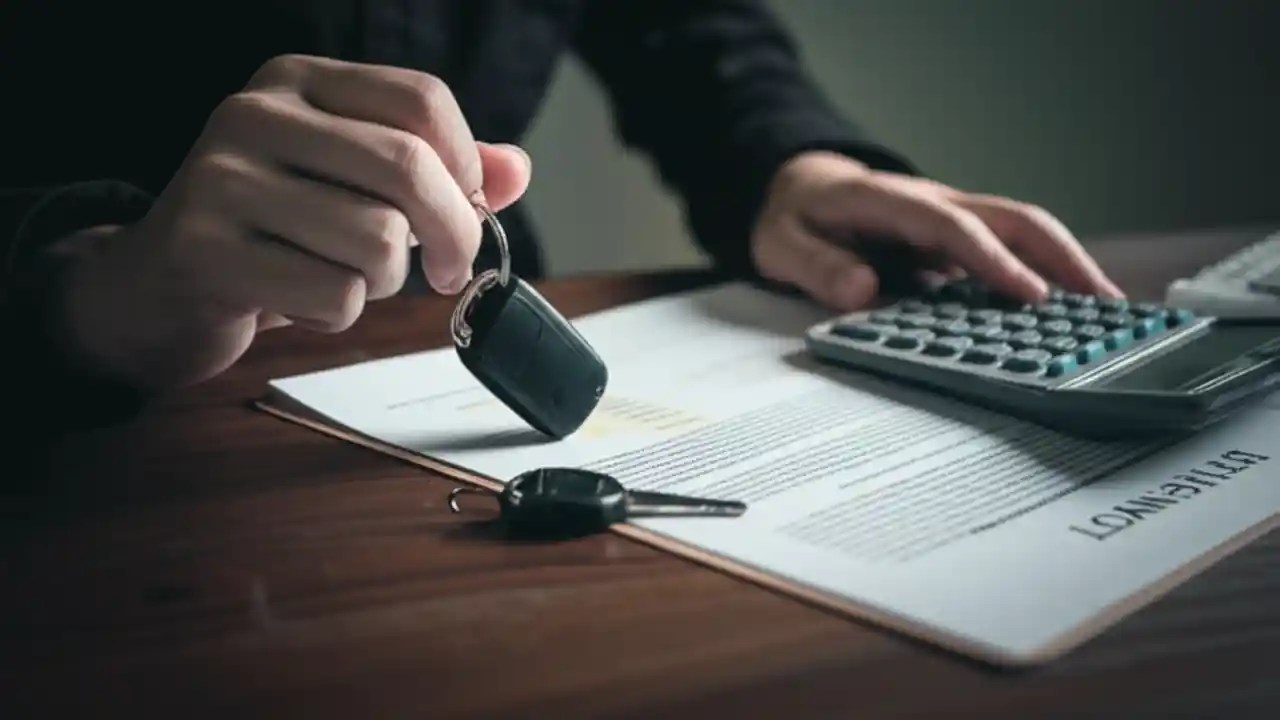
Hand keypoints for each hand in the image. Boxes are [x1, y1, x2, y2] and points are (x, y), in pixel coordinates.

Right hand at [53, 55, 531, 389]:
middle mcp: (254, 115)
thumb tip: (516, 169)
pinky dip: (340, 313)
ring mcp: (223, 180)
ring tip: (343, 276)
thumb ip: (435, 172)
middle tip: (451, 270)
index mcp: (297, 81)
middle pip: (409, 166)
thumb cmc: (270, 232)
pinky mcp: (207, 252)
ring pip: (378, 239)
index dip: (467, 167)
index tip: (470, 208)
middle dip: (454, 234)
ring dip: (384, 282)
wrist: (152, 288)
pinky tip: (299, 299)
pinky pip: (336, 294)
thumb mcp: (351, 184)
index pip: (422, 100)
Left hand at [750, 151, 1121, 310]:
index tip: (1030, 297)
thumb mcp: (782, 244)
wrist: (796, 188)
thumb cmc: (792, 217)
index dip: (994, 259)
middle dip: (1061, 257)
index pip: (953, 226)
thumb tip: (862, 290)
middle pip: (1012, 217)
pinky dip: (1041, 272)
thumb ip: (817, 266)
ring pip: (1021, 229)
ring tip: (1105, 308)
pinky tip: (1064, 308)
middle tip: (1103, 303)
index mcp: (890, 201)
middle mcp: (931, 202)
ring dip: (1064, 263)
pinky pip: (1007, 248)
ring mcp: (949, 216)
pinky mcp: (955, 236)